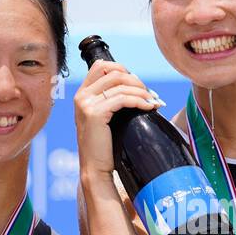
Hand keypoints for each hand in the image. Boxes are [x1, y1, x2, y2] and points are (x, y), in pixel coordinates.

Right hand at [73, 59, 163, 176]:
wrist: (95, 168)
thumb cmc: (104, 146)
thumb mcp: (104, 117)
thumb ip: (111, 100)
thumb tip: (135, 85)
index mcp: (82, 94)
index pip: (101, 66)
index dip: (123, 69)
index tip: (138, 84)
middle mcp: (81, 96)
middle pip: (113, 72)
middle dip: (136, 80)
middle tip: (150, 94)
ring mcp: (86, 104)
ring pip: (121, 85)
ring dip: (142, 91)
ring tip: (154, 101)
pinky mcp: (95, 114)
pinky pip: (123, 99)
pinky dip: (139, 100)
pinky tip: (149, 107)